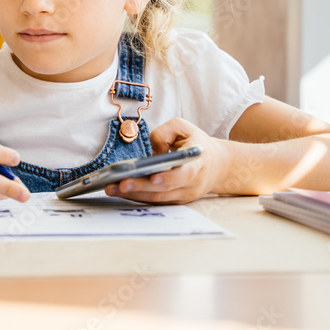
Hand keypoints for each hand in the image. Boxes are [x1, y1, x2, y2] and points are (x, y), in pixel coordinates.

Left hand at [104, 118, 227, 204]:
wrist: (218, 164)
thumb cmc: (196, 143)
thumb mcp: (183, 127)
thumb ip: (164, 132)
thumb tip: (151, 152)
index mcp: (197, 162)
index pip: (185, 174)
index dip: (169, 177)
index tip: (153, 177)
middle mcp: (192, 183)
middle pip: (164, 190)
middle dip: (140, 188)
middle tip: (117, 185)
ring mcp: (184, 195)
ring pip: (157, 199)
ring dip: (133, 195)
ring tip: (111, 188)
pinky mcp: (176, 201)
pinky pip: (155, 201)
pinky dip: (137, 197)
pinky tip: (119, 191)